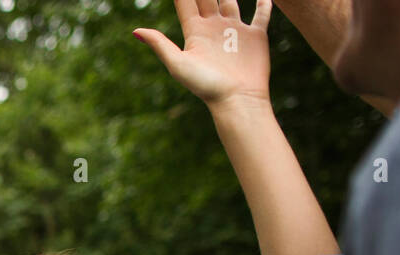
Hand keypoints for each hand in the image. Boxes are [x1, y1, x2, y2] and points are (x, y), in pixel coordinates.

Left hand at [134, 0, 272, 110]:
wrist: (237, 99)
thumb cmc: (205, 85)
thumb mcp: (178, 64)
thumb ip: (160, 45)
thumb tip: (135, 31)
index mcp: (195, 32)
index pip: (186, 3)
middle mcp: (214, 28)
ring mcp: (235, 31)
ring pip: (231, 0)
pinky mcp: (256, 36)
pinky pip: (261, 13)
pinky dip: (264, 2)